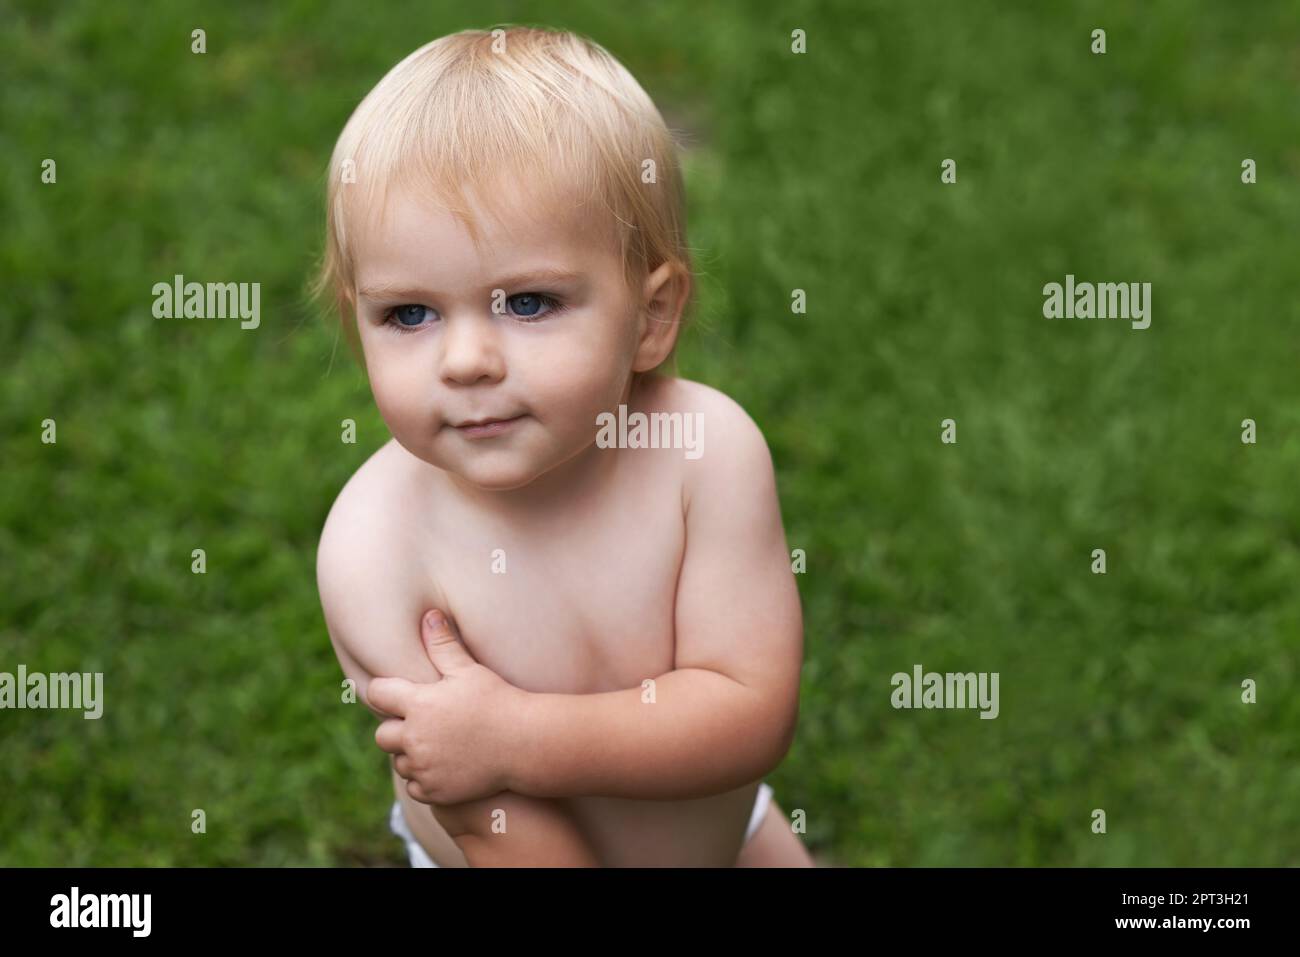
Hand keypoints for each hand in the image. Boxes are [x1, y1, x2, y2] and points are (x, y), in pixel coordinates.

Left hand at [371, 610, 525, 804]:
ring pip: (398, 762)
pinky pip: (415, 786)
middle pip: (382, 735)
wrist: (524, 742)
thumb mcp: (469, 670)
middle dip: (396, 728)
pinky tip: (444, 764)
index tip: (397, 693)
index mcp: (418, 704)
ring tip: (436, 743)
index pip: (376, 694)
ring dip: (410, 754)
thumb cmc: (498, 700)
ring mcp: (424, 767)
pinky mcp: (435, 791)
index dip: (386, 692)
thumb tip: (428, 615)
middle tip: (420, 723)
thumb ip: (443, 645)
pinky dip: (424, 778)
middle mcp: (415, 738)